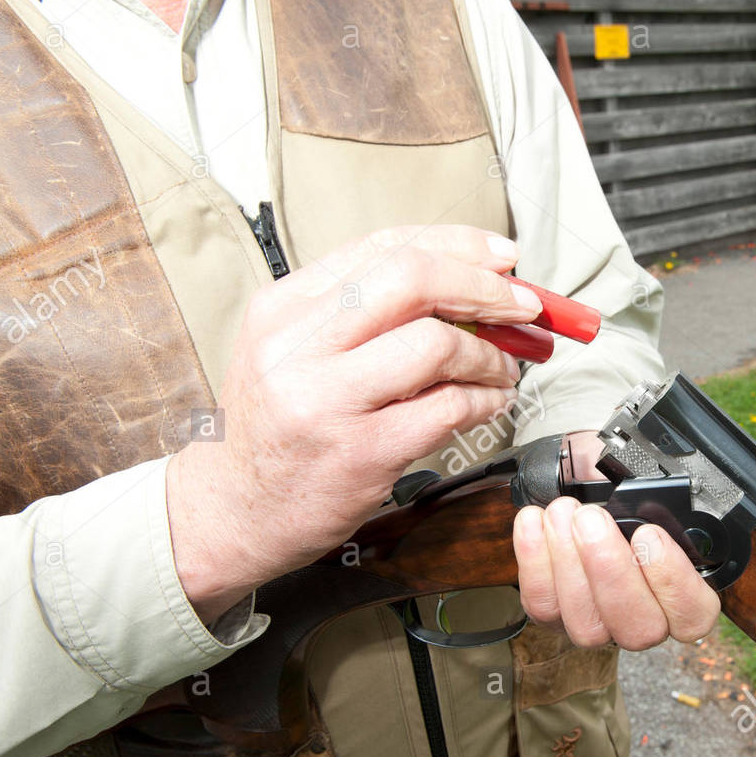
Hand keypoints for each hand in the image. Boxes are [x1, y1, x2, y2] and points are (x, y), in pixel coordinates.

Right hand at [167, 225, 543, 623]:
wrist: (231, 511)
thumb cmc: (275, 428)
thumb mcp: (289, 351)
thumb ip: (359, 314)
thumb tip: (464, 286)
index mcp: (282, 307)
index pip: (383, 247)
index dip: (458, 245)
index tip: (502, 257)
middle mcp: (298, 346)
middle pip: (412, 280)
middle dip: (484, 288)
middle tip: (523, 306)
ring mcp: (327, 401)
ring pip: (436, 345)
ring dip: (490, 356)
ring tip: (504, 369)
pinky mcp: (361, 454)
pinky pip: (447, 410)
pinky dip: (484, 401)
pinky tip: (490, 403)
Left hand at [512, 442, 755, 649]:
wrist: (598, 469)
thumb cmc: (661, 480)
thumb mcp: (717, 471)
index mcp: (691, 592)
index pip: (693, 618)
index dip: (671, 585)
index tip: (649, 535)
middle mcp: (647, 615)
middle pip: (636, 631)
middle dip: (609, 575)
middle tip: (591, 520)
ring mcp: (599, 617)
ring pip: (585, 624)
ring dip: (568, 568)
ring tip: (563, 512)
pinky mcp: (556, 605)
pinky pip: (542, 604)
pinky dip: (533, 564)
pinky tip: (534, 521)